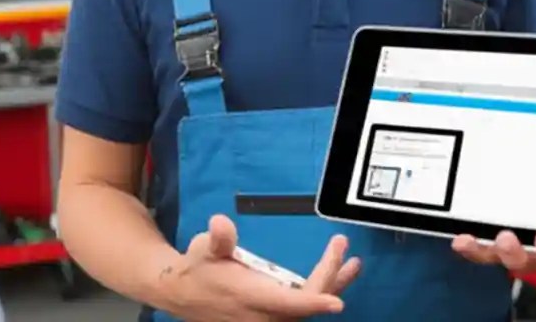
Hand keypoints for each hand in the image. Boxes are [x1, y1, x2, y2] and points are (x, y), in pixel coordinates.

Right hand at [161, 214, 360, 321]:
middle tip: (344, 247)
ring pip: (308, 307)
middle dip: (330, 277)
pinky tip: (335, 278)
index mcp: (250, 297)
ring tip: (353, 263)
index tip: (336, 303)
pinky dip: (321, 292)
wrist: (183, 293)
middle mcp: (265, 315)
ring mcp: (270, 319)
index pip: (288, 303)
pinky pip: (302, 307)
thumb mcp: (204, 249)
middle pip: (307, 302)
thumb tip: (220, 223)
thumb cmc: (198, 267)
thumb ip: (218, 239)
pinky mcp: (273, 317)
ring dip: (333, 285)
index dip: (313, 303)